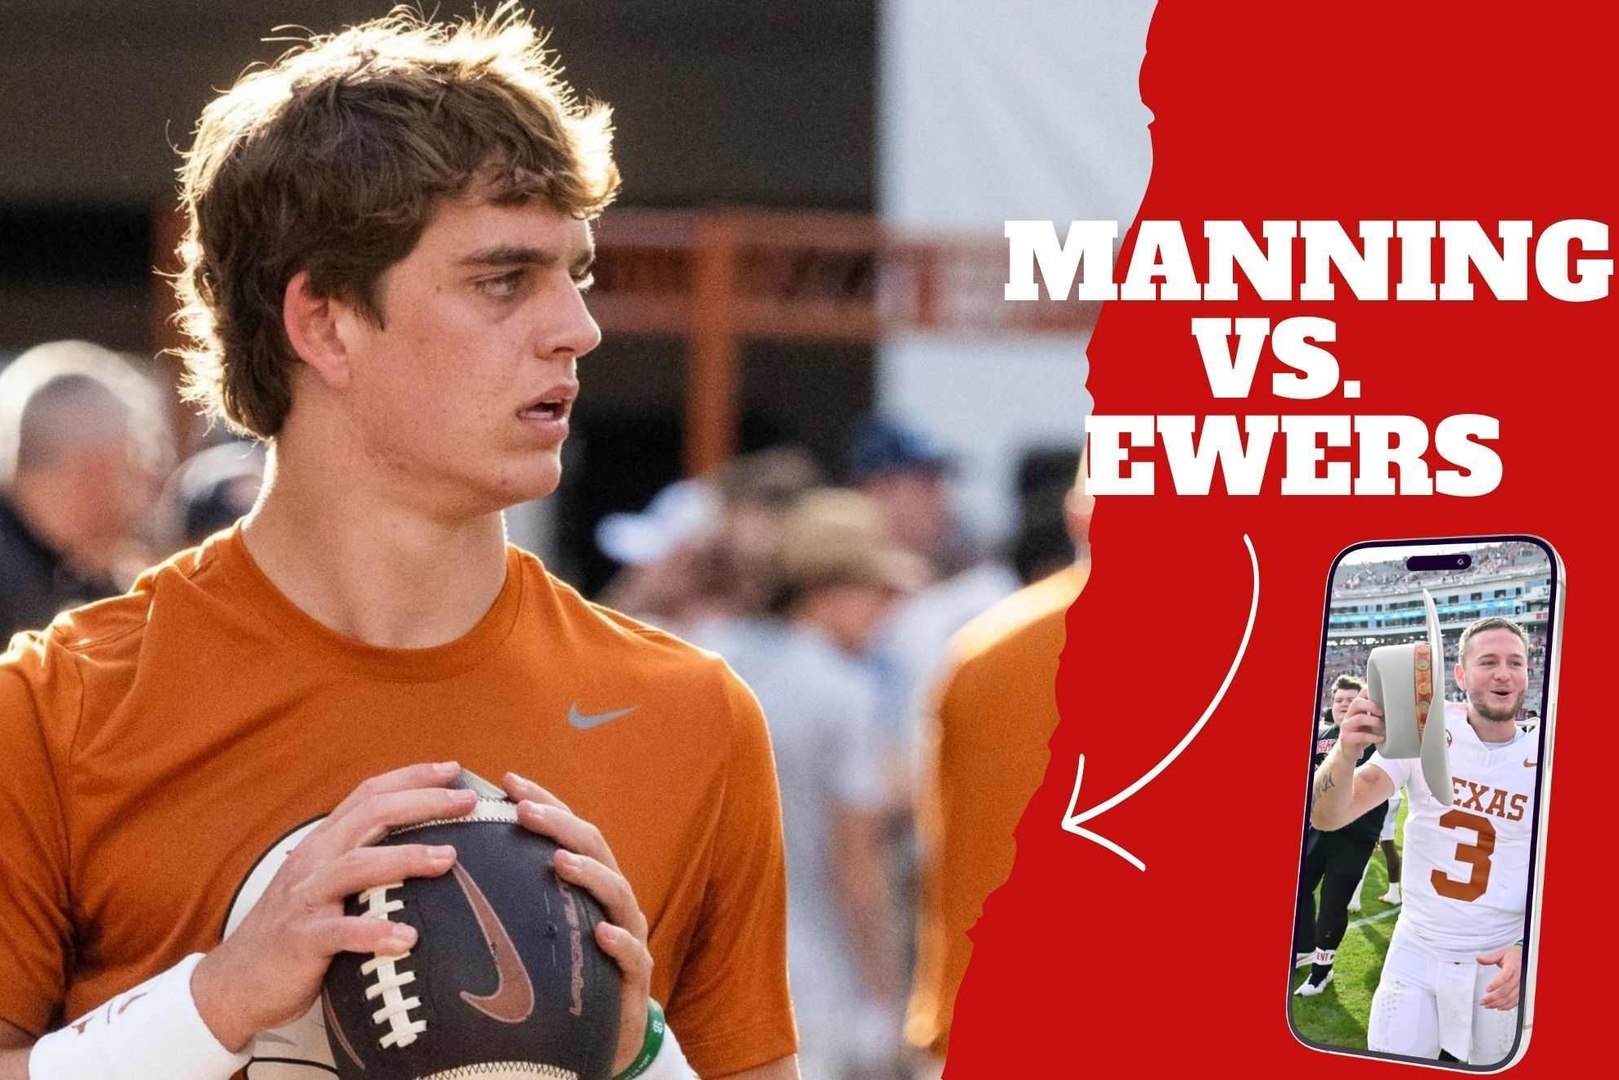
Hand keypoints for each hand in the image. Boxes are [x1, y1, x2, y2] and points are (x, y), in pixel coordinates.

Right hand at [193, 762, 475, 1051]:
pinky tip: (407, 938)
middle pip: (371, 816)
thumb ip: (362, 862)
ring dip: (406, 859)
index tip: (453, 770)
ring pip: (357, 866)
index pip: (369, 795)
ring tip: (448, 860)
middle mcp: (315, 861)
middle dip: (422, 803)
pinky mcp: (301, 939)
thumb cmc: (294, 930)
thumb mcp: (326, 884)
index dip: (411, 777)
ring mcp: (306, 899)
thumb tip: (424, 847)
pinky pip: (340, 933)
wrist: (235, 982)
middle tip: (466, 802)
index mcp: (324, 844)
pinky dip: (374, 933)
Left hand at [502, 772, 652, 1075]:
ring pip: (617, 892)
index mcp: (588, 882)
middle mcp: (611, 900)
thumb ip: (513, 898)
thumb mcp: (536, 929)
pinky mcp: (635, 975)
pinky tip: (600, 933)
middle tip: (524, 810)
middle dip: (560, 824)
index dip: (544, 802)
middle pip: (594, 848)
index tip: (508, 781)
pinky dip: (618, 940)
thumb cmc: (561, 976)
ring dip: (589, 873)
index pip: (568, 831)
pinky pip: (633, 954)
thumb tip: (450, 867)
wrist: (600, 1036)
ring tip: (559, 861)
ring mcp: (628, 933)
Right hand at [1338, 691, 1384, 754]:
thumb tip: (1397, 709)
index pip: (1361, 695)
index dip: (1371, 693)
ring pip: (1359, 718)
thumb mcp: (1368, 722)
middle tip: (1382, 712)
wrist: (1349, 751)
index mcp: (1356, 709)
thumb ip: (1375, 715)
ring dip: (1373, 721)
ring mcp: (1347, 726)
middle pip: (1357, 703)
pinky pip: (1361, 735)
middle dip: (1371, 706)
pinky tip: (1381, 739)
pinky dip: (1373, 737)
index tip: (1383, 699)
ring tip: (1382, 726)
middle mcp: (1349, 715)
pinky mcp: (1347, 738)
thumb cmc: (1362, 734)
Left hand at [1477, 945, 1522, 1009]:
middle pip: (1505, 990)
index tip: (1487, 989)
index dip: (1496, 984)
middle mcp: (1518, 978)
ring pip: (1510, 998)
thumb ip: (1490, 958)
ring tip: (1487, 1005)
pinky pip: (1516, 1001)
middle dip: (1492, 998)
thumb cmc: (1514, 956)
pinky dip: (1507, 1006)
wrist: (1526, 958)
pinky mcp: (1521, 991)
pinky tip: (1499, 1007)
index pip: (1504, 977)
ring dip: (1498, 1003)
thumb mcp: (1501, 954)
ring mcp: (1520, 986)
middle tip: (1482, 1001)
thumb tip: (1479, 959)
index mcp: (1512, 967)